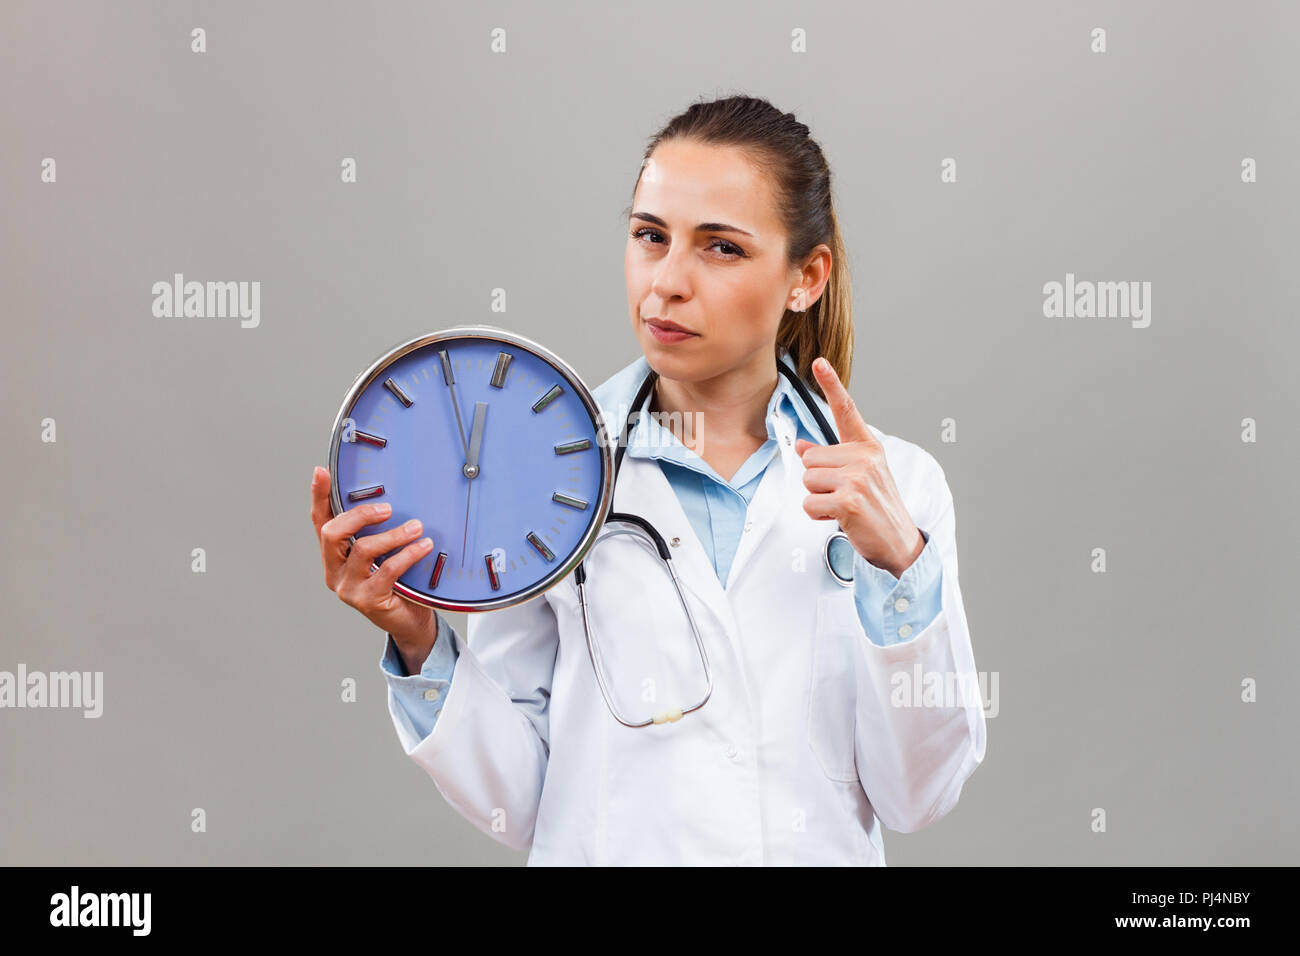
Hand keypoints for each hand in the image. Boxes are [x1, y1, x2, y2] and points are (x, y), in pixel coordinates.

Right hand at [310, 466, 436, 656]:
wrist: (411, 621)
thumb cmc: (400, 582)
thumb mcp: (386, 552)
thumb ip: (380, 530)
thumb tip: (394, 496)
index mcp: (335, 555)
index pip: (320, 521)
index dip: (319, 496)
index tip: (321, 472)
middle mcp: (335, 571)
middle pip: (332, 533)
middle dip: (360, 515)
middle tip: (387, 508)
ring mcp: (348, 587)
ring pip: (363, 550)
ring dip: (393, 535)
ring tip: (416, 527)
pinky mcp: (368, 600)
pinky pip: (387, 570)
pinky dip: (407, 554)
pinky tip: (423, 546)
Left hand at [794, 357, 923, 578]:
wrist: (899, 543)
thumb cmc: (877, 509)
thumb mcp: (858, 478)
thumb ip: (831, 460)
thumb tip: (802, 446)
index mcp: (868, 448)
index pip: (846, 410)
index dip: (832, 384)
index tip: (819, 361)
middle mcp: (865, 458)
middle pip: (810, 458)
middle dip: (818, 480)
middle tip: (842, 496)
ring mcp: (858, 478)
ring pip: (807, 480)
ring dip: (818, 499)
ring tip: (842, 507)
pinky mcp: (849, 500)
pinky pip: (809, 503)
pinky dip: (818, 515)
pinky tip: (839, 518)